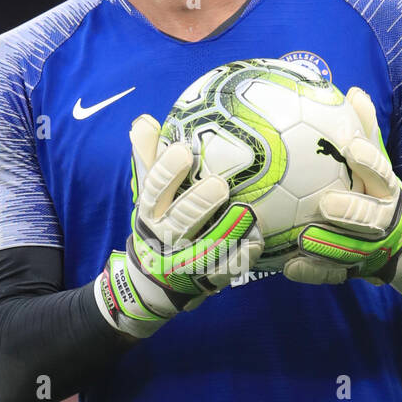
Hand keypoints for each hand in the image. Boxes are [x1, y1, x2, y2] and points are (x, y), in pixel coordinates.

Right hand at [95, 114, 262, 336]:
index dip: (167, 172)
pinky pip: (225, 270)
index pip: (154, 189)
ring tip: (247, 213)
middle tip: (220, 185)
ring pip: (205, 247)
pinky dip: (241, 257)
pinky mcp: (204, 278)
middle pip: (180, 220)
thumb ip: (149, 159)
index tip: (182, 151)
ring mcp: (184, 261)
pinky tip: (257, 242)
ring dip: (227, 232)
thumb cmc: (158, 222)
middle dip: (199, 203)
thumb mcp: (147, 192)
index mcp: (151, 212)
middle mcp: (164, 237)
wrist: (153, 279)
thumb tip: (145, 121)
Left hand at [282, 87, 401, 313]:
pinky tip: (289, 268)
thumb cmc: (378, 194)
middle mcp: (383, 222)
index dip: (371, 162)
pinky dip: (313, 272)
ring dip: (328, 246)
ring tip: (304, 240)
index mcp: (389, 192)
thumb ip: (365, 133)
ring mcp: (370, 250)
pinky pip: (333, 275)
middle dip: (352, 210)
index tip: (352, 148)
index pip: (384, 174)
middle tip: (327, 204)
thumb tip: (354, 92)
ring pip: (352, 250)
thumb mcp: (378, 164)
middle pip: (372, 217)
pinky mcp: (355, 272)